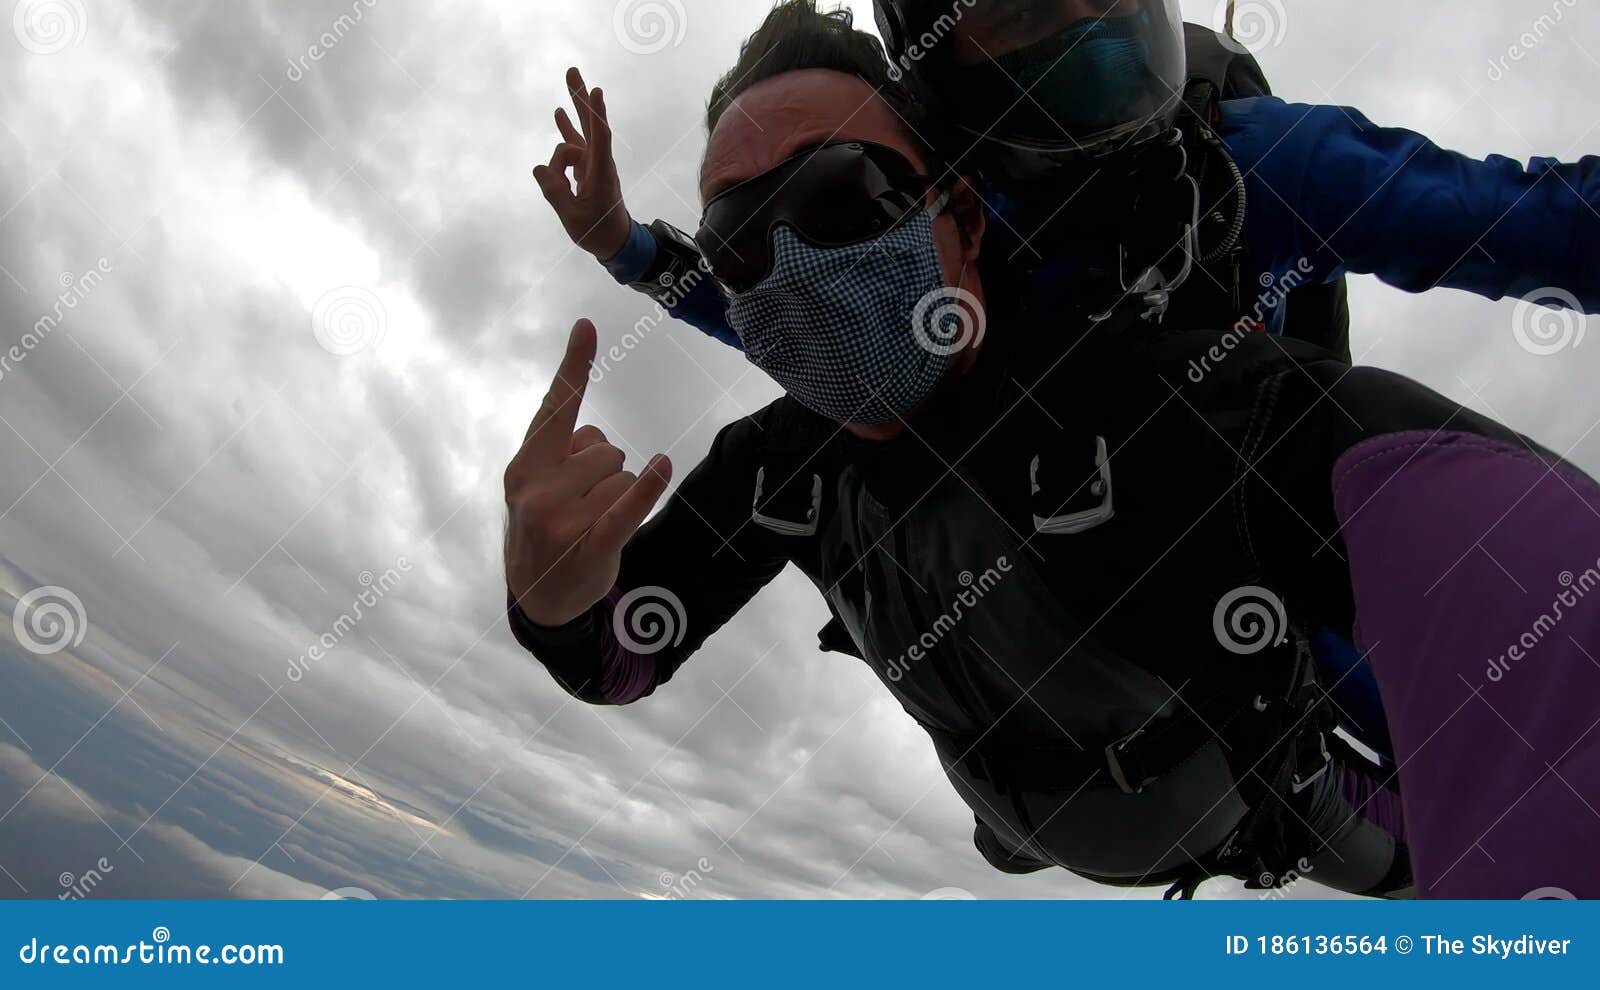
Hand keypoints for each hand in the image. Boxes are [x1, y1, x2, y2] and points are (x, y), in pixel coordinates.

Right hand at [504, 319, 671, 626]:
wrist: (538, 599)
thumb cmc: (543, 533)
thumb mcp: (536, 490)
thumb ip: (559, 455)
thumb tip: (593, 437)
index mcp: (524, 469)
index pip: (554, 410)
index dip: (574, 367)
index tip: (587, 327)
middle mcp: (538, 491)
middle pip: (605, 448)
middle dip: (605, 470)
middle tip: (585, 504)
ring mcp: (563, 521)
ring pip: (622, 476)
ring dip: (618, 495)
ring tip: (592, 524)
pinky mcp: (593, 546)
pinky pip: (626, 507)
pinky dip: (646, 487)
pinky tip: (662, 465)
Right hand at [532, 67, 632, 261]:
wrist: (614, 242)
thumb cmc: (597, 232)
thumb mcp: (572, 218)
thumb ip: (555, 192)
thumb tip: (539, 168)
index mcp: (600, 174)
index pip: (600, 138)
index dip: (597, 114)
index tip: (596, 91)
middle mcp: (598, 163)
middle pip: (590, 124)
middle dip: (581, 98)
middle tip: (573, 71)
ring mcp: (592, 164)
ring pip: (579, 134)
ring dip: (572, 110)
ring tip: (569, 81)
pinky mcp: (586, 169)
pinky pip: (573, 147)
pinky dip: (566, 132)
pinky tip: (559, 116)